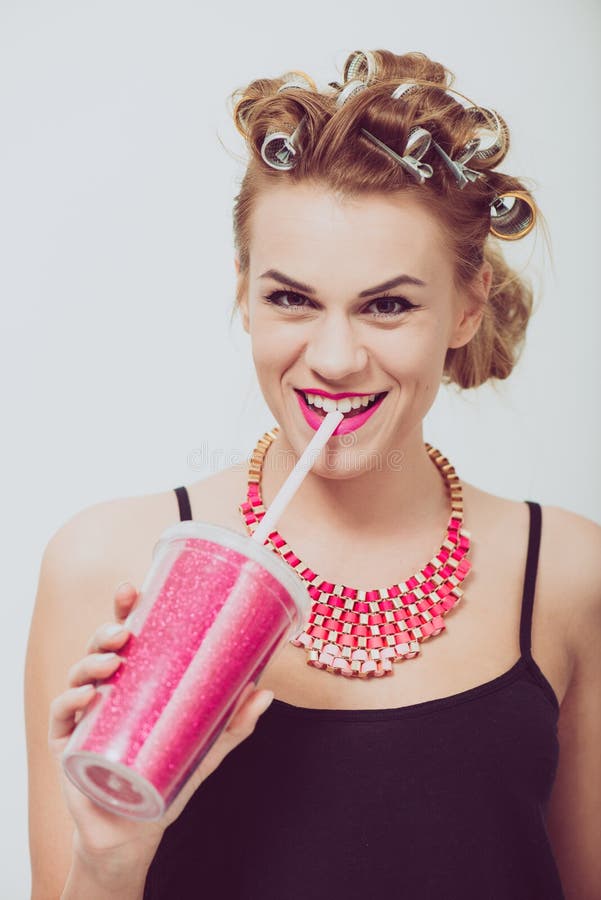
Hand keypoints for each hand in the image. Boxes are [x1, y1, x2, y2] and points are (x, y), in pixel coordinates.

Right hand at [48, 582, 274, 879]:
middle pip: (102, 648)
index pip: (129, 638)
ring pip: (80, 674)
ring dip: (91, 662)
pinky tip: (86, 696)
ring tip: (112, 663)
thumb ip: (234, 724)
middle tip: (124, 630)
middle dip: (108, 630)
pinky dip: (69, 700)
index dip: (125, 610)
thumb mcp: (205, 750)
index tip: (132, 590)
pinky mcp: (67, 744)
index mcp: (137, 682)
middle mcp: (108, 692)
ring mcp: (85, 716)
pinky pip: (60, 714)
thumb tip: (265, 692)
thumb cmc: (166, 781)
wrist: (134, 833)